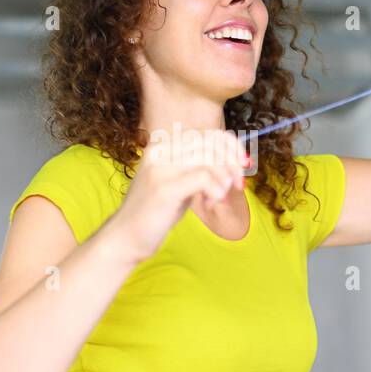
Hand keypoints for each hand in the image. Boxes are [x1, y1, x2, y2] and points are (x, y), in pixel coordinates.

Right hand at [106, 129, 250, 263]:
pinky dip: (216, 191)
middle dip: (234, 164)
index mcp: (163, 144)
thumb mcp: (180, 181)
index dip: (233, 148)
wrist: (126, 237)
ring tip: (220, 198)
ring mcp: (160, 168)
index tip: (244, 166)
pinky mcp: (164, 188)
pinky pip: (204, 178)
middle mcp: (160, 150)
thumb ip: (200, 167)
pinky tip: (210, 205)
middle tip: (239, 186)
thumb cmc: (156, 212)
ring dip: (225, 179)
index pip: (210, 134)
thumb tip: (237, 159)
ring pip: (210, 158)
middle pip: (213, 143)